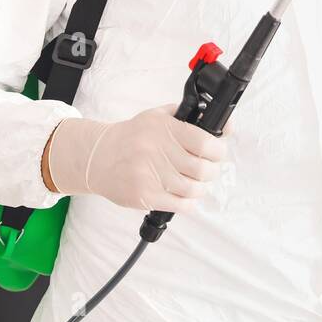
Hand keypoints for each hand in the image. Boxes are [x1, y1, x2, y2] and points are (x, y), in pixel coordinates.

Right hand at [46, 104, 226, 211]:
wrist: (97, 156)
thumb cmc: (131, 137)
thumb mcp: (156, 116)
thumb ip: (186, 116)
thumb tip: (223, 124)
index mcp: (163, 129)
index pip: (205, 142)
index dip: (218, 150)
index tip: (218, 153)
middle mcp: (157, 151)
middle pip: (203, 169)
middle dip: (212, 171)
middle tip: (209, 170)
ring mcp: (151, 175)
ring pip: (193, 189)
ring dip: (200, 189)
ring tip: (196, 183)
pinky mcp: (145, 196)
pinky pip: (180, 205)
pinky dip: (188, 203)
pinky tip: (185, 197)